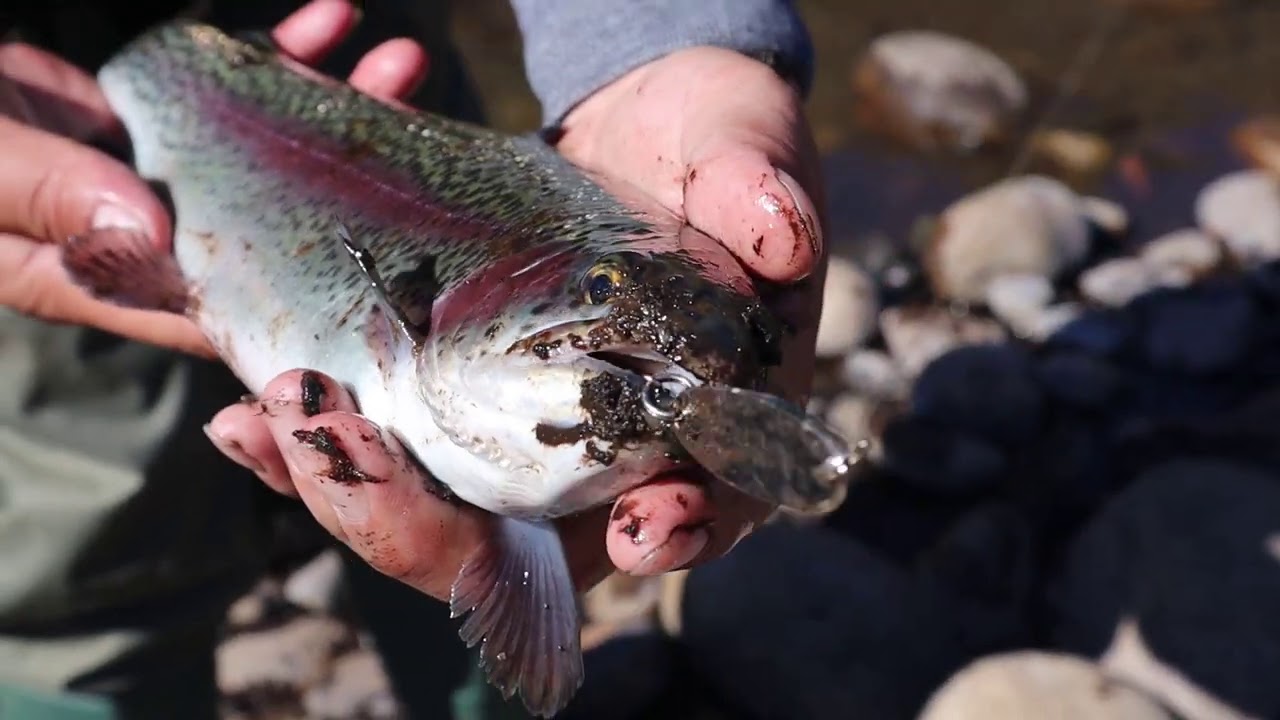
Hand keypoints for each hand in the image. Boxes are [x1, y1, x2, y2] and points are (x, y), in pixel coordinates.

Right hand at [0, 0, 426, 355]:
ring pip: (270, 154)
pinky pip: (231, 91)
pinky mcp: (153, 116)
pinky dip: (279, 56)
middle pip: (276, 225)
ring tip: (398, 62)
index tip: (393, 275)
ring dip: (337, 107)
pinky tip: (328, 18)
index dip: (311, 303)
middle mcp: (148, 234)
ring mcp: (157, 173)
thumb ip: (48, 197)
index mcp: (103, 274)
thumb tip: (152, 236)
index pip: (225, 311)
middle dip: (355, 183)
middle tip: (414, 124)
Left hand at [205, 47, 825, 599]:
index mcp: (715, 414)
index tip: (638, 531)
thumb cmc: (716, 144)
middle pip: (539, 545)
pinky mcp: (466, 403)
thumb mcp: (744, 148)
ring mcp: (531, 437)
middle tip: (350, 459)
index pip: (711, 504)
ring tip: (273, 428)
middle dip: (436, 529)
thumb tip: (780, 234)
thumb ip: (760, 184)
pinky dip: (328, 447)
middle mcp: (618, 452)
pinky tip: (256, 411)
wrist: (643, 120)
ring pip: (446, 516)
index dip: (678, 530)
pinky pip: (398, 456)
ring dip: (354, 495)